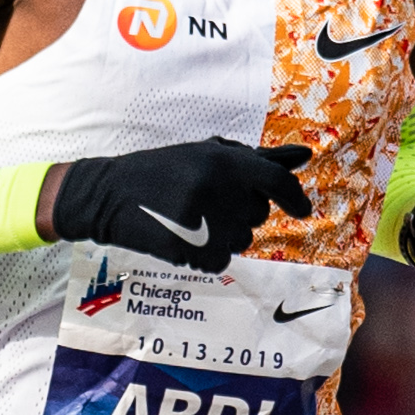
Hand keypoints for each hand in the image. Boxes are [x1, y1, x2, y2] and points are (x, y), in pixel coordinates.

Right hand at [48, 140, 312, 271]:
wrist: (110, 195)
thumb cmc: (163, 170)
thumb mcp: (206, 154)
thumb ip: (257, 158)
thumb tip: (304, 156)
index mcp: (223, 162)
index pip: (277, 182)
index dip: (294, 197)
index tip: (303, 209)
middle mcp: (219, 190)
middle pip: (258, 214)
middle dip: (241, 209)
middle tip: (207, 199)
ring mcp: (205, 223)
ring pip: (241, 239)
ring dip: (224, 232)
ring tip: (191, 216)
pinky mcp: (190, 251)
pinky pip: (221, 260)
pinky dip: (207, 253)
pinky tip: (183, 235)